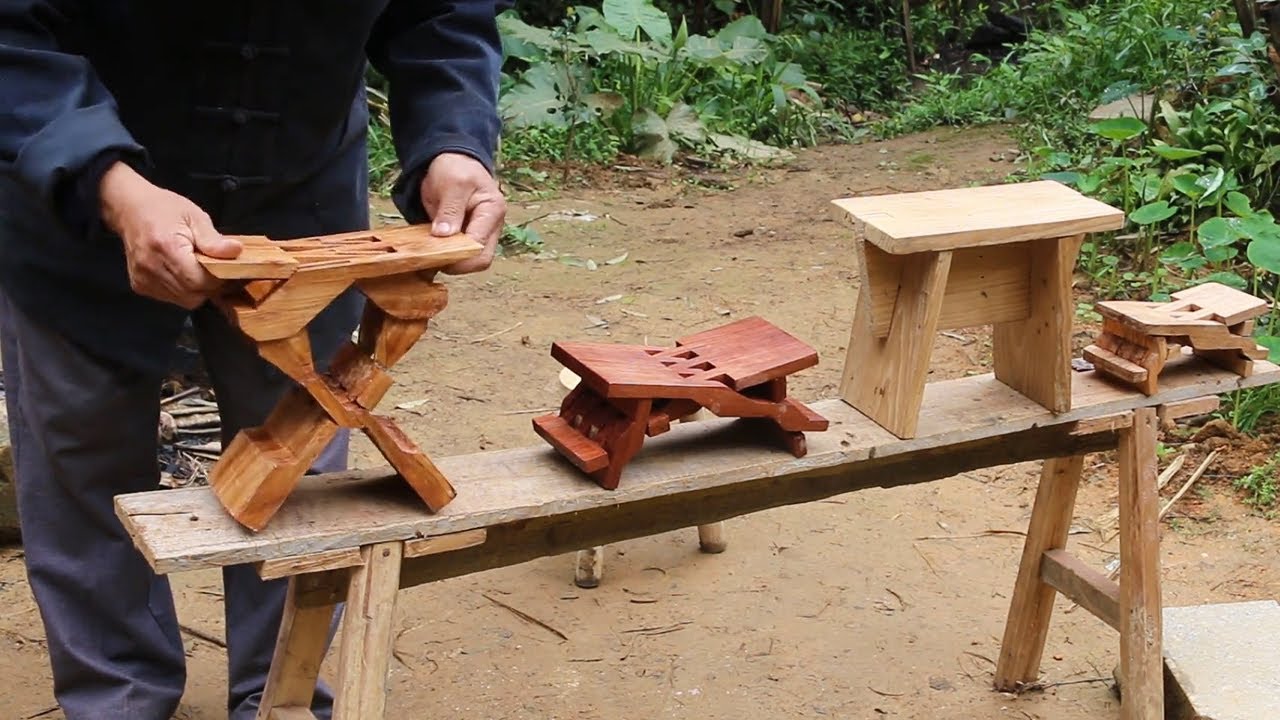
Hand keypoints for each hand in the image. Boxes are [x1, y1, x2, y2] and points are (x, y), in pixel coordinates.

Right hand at [99, 162, 240, 308]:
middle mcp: (151, 267)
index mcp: (166, 248)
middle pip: (193, 295)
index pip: (199, 281)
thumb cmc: (163, 209)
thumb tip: (235, 251)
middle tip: (215, 269)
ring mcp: (143, 279)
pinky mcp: (140, 286)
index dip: (218, 279)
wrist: (129, 209)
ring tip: (198, 268)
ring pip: (184, 300)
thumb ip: (213, 239)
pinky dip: (183, 290)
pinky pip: (171, 298)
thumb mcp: (194, 216)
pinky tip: (183, 272)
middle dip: (210, 286)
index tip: (228, 270)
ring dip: (197, 289)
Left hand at [418, 152, 505, 273]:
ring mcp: (480, 235)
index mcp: (492, 211)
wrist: (449, 161)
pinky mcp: (466, 239)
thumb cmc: (454, 168)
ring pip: (469, 262)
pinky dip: (443, 260)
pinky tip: (427, 260)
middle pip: (479, 260)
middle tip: (429, 260)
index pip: (480, 245)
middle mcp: (491, 227)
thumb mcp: (452, 183)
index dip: (458, 254)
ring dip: (448, 263)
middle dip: (455, 264)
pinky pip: (458, 257)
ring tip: (426, 258)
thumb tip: (444, 236)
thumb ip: (450, 210)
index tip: (433, 254)